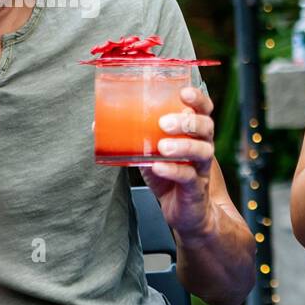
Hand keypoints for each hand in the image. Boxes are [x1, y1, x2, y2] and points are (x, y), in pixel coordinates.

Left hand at [142, 85, 216, 239]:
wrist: (186, 212)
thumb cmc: (170, 177)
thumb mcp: (150, 153)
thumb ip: (132, 137)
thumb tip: (99, 123)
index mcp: (194, 133)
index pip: (203, 110)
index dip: (198, 99)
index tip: (184, 92)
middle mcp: (202, 147)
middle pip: (206, 127)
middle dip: (187, 121)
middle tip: (164, 122)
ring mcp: (201, 168)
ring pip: (202, 151)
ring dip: (183, 145)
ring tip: (162, 146)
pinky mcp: (195, 188)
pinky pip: (188, 176)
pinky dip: (173, 170)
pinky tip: (158, 166)